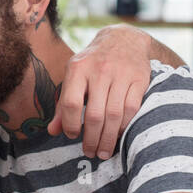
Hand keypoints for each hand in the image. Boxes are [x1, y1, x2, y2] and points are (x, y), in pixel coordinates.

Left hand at [49, 24, 161, 159]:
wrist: (124, 40)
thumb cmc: (94, 63)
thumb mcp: (74, 77)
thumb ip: (63, 104)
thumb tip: (52, 131)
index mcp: (78, 69)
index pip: (70, 103)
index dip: (69, 124)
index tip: (72, 135)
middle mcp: (99, 70)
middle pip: (94, 114)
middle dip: (91, 139)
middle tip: (90, 153)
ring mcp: (121, 74)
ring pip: (114, 115)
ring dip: (109, 138)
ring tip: (104, 151)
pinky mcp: (139, 79)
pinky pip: (132, 109)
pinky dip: (125, 126)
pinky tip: (119, 135)